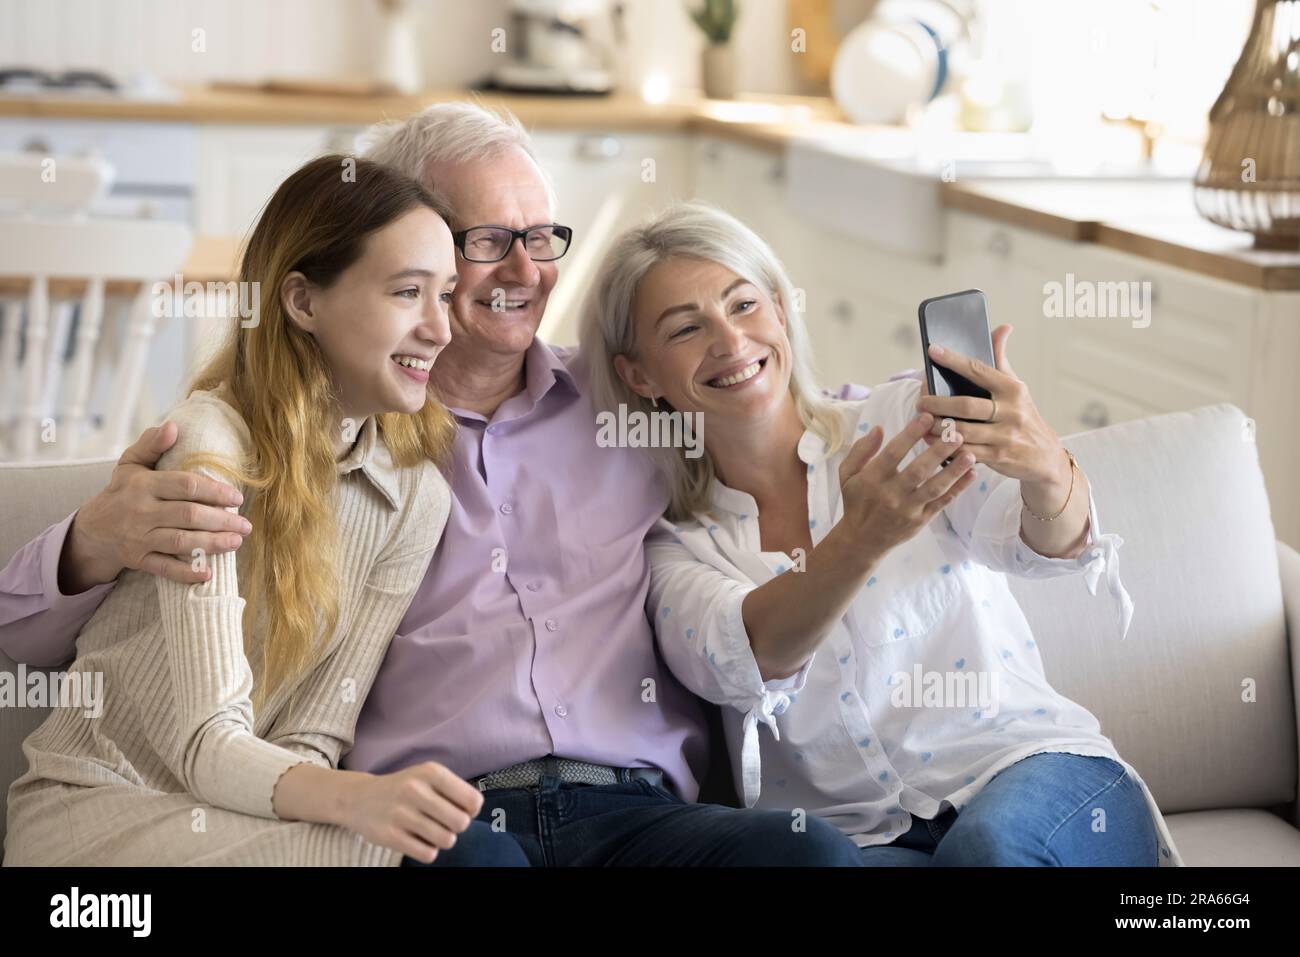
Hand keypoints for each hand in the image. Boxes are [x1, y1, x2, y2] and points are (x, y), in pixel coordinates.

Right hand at [59, 421, 250, 591]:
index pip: (185, 486)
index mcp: (143, 485)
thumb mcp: (130, 464)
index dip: (214, 491)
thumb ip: (151, 444)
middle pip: (188, 516)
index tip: (237, 498)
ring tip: (237, 541)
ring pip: (181, 542)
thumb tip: (174, 426)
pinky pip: (164, 568)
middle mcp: (141, 511)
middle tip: (246, 525)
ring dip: (212, 544)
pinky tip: (207, 573)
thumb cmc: (121, 492)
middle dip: (221, 521)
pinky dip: (185, 573)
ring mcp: (139, 538)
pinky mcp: (138, 560)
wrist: (92, 530)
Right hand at [340, 762, 483, 863]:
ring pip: (446, 840)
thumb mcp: (428, 777)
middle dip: (456, 826)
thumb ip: (454, 790)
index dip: (471, 810)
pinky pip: (428, 854)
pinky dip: (427, 850)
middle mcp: (415, 790)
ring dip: (442, 839)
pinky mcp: (390, 835)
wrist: (359, 798)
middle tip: (443, 822)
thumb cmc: (405, 788)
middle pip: (461, 823)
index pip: (473, 800)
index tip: (458, 808)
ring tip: (430, 830)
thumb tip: (474, 812)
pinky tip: (417, 839)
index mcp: (430, 772)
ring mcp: (401, 813)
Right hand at [837, 409, 976, 559]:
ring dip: (954, 471)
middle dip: (938, 451)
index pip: (893, 453)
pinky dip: (958, 489)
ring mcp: (908, 509)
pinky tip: (971, 474)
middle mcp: (891, 494)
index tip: (927, 417)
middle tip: (956, 433)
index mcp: (873, 479)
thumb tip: (879, 428)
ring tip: (970, 454)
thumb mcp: (847, 474)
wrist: (862, 540)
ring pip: (934, 488)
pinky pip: (942, 503)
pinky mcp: (920, 520)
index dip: (910, 434)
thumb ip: (861, 450)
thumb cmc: (856, 501)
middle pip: (918, 470)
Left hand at [916, 325, 1069, 488]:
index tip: (932, 350)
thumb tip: (1003, 327)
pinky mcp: (998, 457)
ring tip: (921, 422)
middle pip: (966, 405)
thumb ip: (1001, 360)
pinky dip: (946, 447)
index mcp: (1013, 389)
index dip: (953, 360)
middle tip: (920, 402)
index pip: (979, 370)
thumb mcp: (1016, 387)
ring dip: (938, 427)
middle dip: (938, 403)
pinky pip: (965, 452)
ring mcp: (1005, 436)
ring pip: (963, 431)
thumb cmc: (1023, 414)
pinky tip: (932, 441)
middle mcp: (1011, 411)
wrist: (1045, 456)